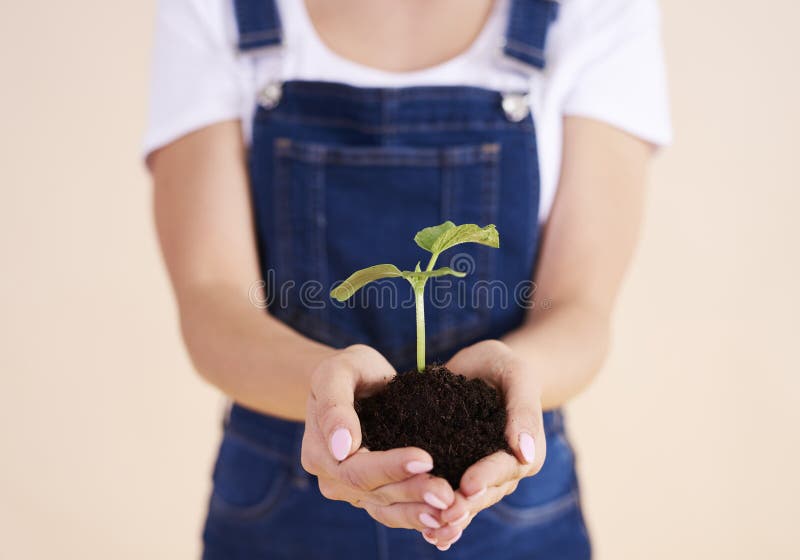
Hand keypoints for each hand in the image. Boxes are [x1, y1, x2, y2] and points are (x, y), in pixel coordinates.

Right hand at [301, 344, 455, 530]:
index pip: (356, 469)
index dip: (391, 467)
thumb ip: (335, 407)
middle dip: (413, 492)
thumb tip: (343, 447)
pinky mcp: (374, 494)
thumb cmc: (346, 370)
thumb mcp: (335, 373)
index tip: (426, 458)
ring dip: (419, 512)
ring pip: (387, 509)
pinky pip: (395, 511)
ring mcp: (353, 491)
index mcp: (320, 452)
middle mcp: (333, 478)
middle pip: (375, 493)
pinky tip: (446, 519)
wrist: (353, 381)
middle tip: (448, 494)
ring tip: (452, 510)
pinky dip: (419, 516)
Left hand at [419, 340, 546, 550]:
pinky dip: (437, 512)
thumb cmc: (505, 367)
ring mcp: (479, 473)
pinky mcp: (456, 470)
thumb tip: (525, 452)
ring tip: (431, 531)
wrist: (485, 367)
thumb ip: (523, 411)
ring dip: (450, 517)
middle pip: (485, 493)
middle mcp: (504, 469)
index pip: (506, 468)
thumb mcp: (517, 377)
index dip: (487, 477)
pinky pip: (449, 495)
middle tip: (444, 513)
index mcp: (525, 451)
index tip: (468, 486)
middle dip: (465, 504)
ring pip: (466, 501)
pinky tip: (423, 532)